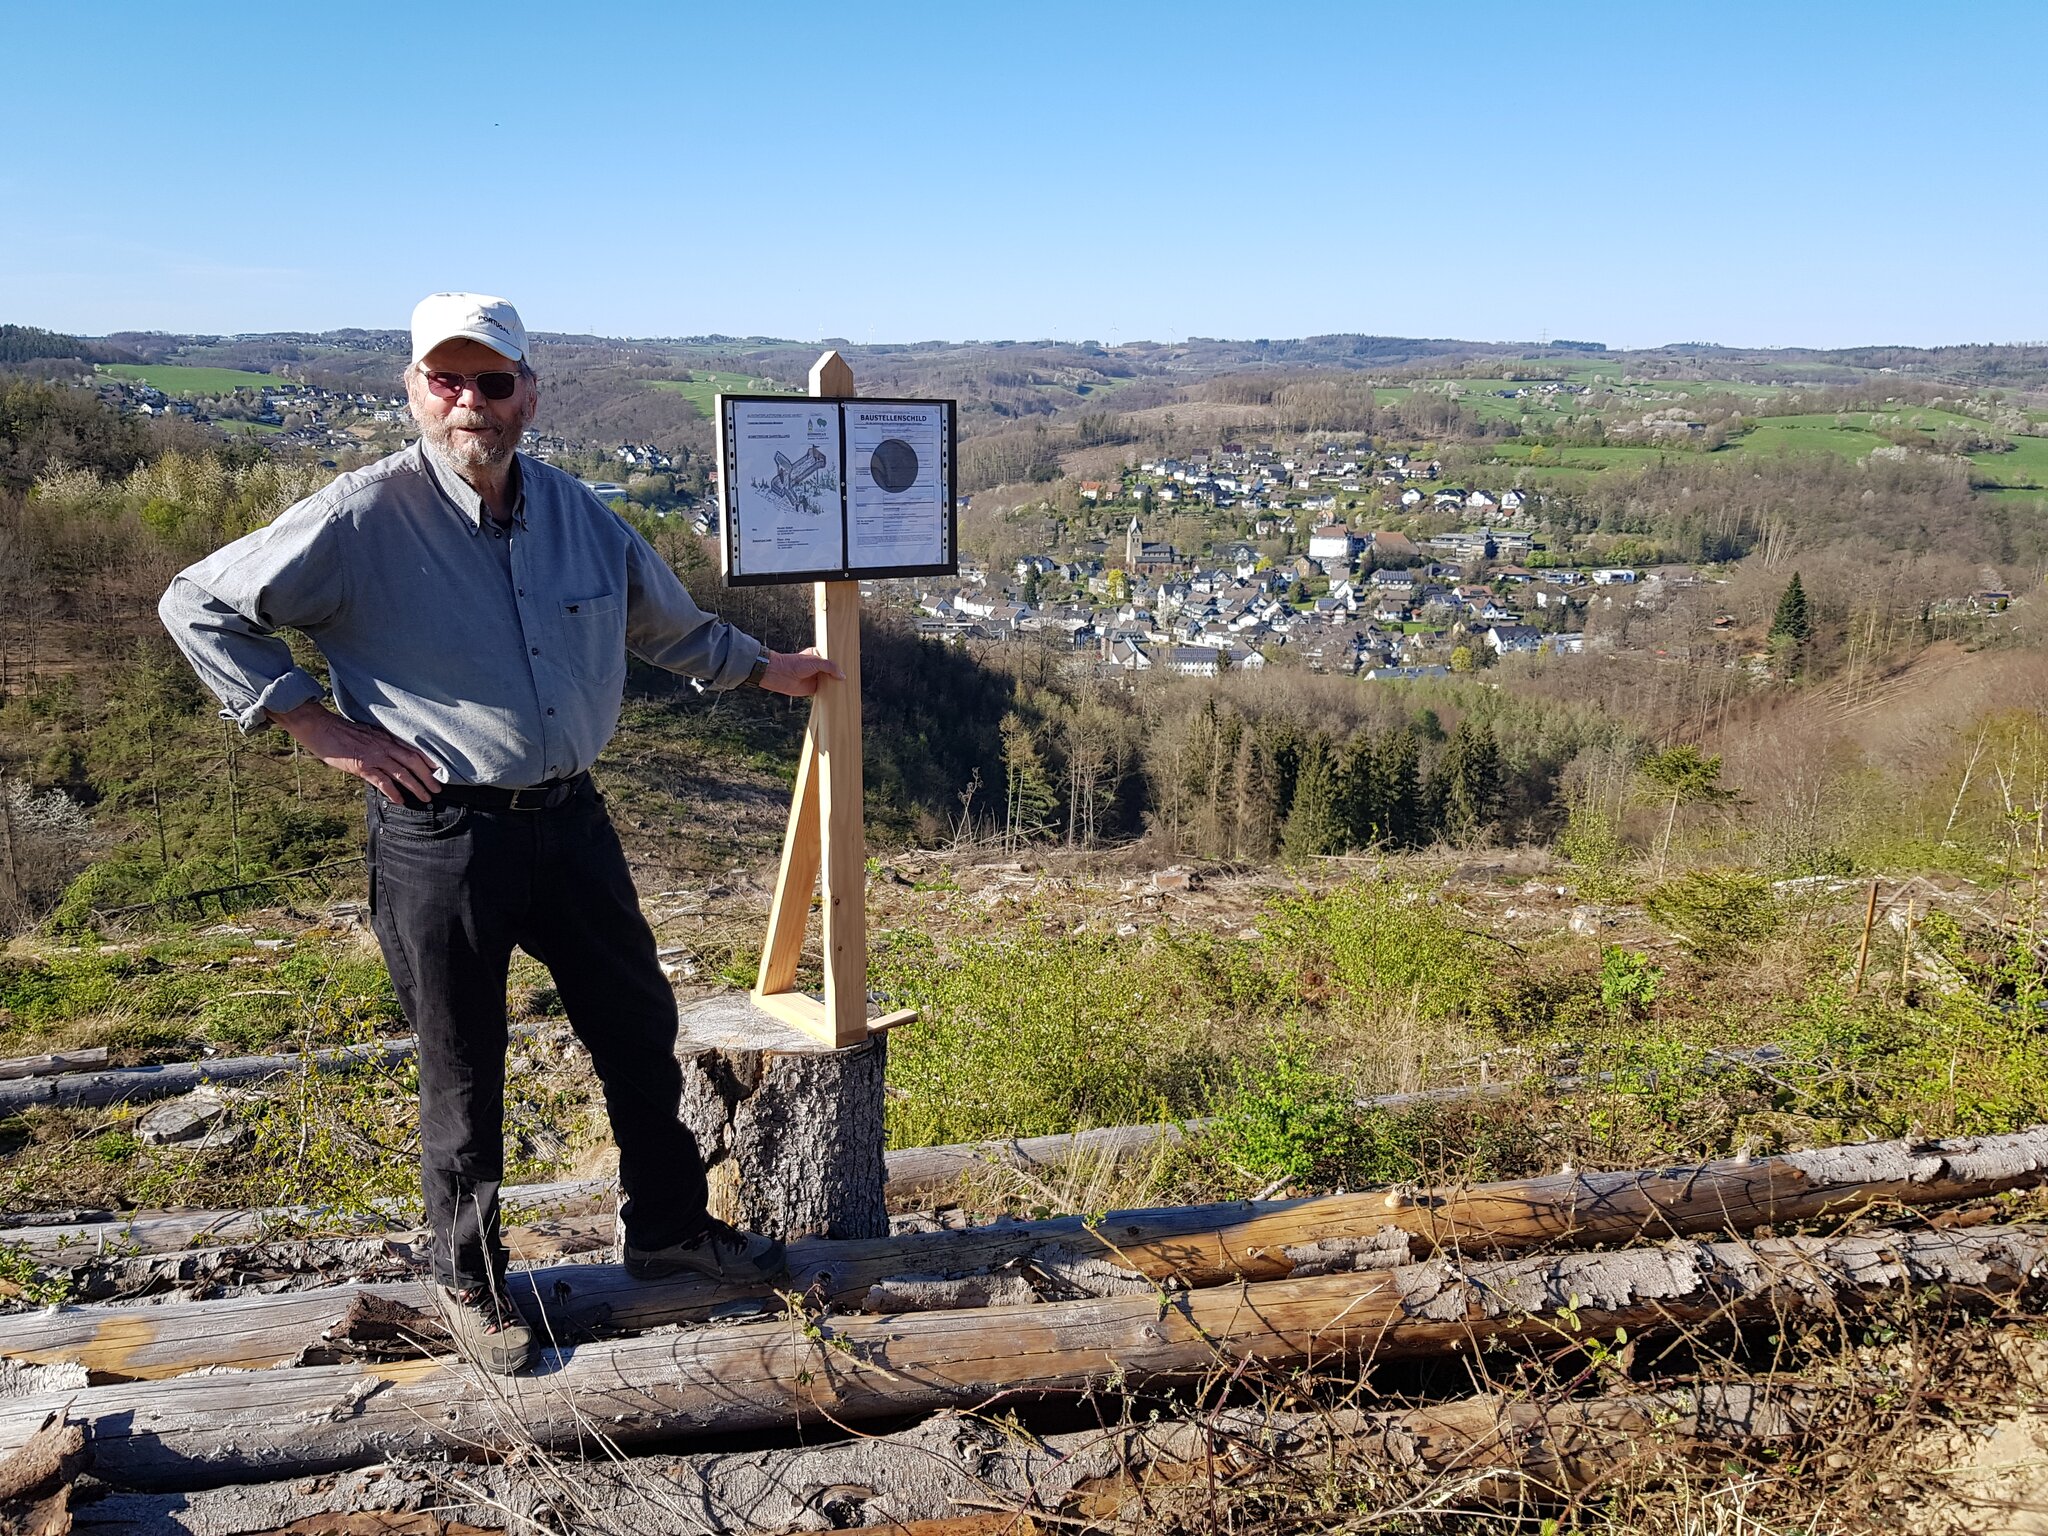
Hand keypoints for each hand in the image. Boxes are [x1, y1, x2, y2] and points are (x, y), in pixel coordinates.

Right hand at [271, 701, 440, 804]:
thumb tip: (388, 756)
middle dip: (427, 776)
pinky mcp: (361, 766)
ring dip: (416, 786)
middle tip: (438, 788)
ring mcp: (374, 755)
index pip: (412, 748)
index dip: (428, 760)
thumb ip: (378, 743)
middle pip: (413, 761)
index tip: (439, 769)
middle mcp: (384, 745)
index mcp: (385, 737)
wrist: (320, 726)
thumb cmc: (340, 731)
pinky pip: (382, 780)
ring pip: (402, 772)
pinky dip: (393, 791)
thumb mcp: (365, 734)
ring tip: (426, 797)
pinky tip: (401, 800)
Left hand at [757, 647, 843, 697]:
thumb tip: (843, 676)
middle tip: (852, 679)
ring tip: (848, 688)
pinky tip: (838, 695)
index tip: (851, 667)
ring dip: (835, 685)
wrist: (780, 675)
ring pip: (830, 682)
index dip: (841, 664)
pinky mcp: (813, 689)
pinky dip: (830, 693)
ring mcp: (816, 678)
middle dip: (839, 675)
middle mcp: (818, 667)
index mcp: (819, 656)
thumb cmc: (795, 664)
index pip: (833, 660)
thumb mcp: (816, 661)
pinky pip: (825, 691)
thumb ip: (831, 667)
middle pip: (833, 672)